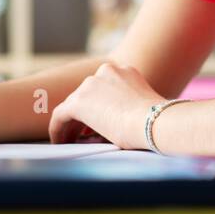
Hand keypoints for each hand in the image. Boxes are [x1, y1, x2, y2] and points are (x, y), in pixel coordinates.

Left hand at [48, 61, 166, 148]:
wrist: (155, 123)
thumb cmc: (157, 123)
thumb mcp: (143, 107)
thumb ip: (127, 108)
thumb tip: (112, 123)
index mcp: (124, 71)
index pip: (103, 88)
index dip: (97, 107)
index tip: (95, 124)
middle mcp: (106, 71)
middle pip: (87, 94)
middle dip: (83, 115)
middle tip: (80, 135)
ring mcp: (91, 84)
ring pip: (74, 104)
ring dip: (71, 123)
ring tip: (69, 140)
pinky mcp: (79, 102)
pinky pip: (61, 115)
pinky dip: (58, 129)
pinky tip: (59, 142)